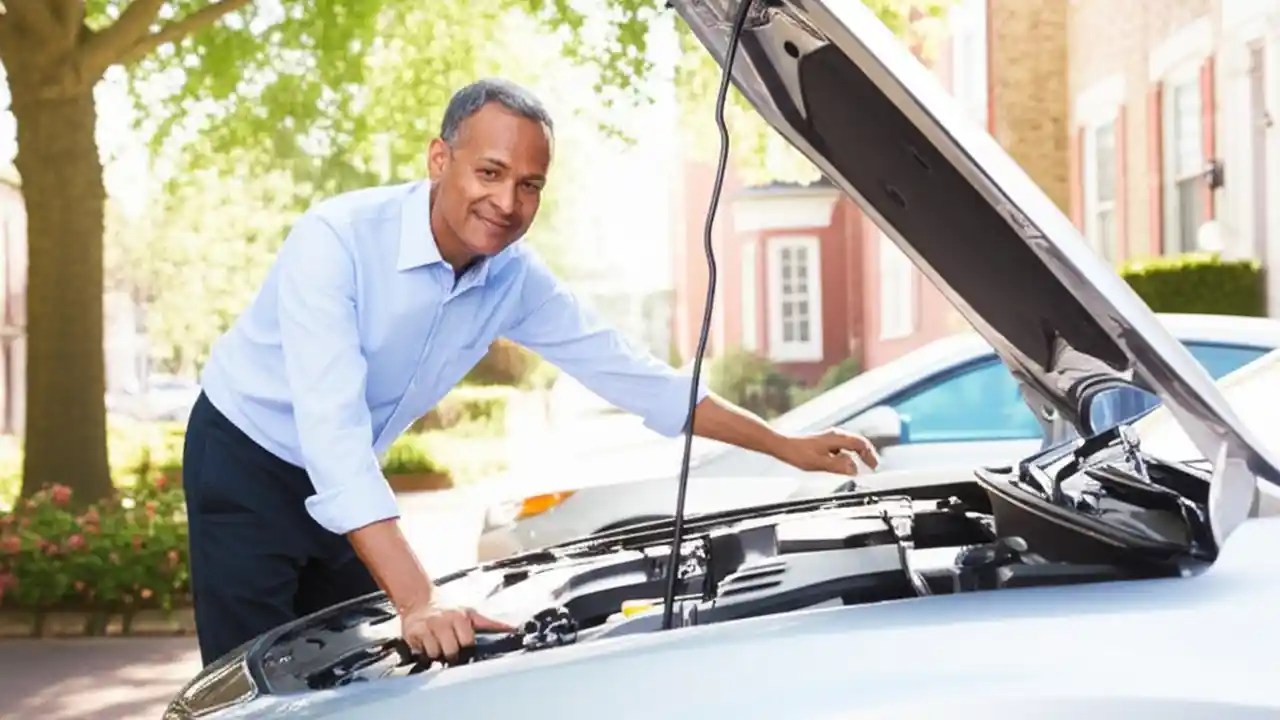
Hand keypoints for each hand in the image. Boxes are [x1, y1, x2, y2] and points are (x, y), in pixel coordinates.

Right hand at [400, 597, 515, 661]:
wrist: (419, 599)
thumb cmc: (449, 610)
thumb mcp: (470, 613)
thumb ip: (490, 623)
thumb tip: (514, 628)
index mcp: (460, 616)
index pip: (467, 642)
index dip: (466, 647)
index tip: (464, 646)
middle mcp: (442, 620)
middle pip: (451, 651)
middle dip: (452, 654)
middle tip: (450, 649)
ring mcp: (427, 626)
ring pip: (435, 653)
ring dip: (438, 654)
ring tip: (438, 646)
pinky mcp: (412, 632)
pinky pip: (421, 652)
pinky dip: (425, 653)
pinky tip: (426, 644)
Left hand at [775, 429, 879, 474]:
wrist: (783, 446)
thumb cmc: (799, 453)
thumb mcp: (820, 463)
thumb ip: (839, 466)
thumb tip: (855, 469)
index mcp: (837, 438)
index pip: (861, 444)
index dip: (870, 455)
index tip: (874, 467)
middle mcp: (836, 435)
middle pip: (858, 442)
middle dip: (867, 454)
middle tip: (872, 466)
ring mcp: (830, 438)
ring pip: (850, 444)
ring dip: (858, 454)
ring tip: (861, 466)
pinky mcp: (824, 442)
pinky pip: (842, 447)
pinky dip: (848, 454)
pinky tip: (844, 463)